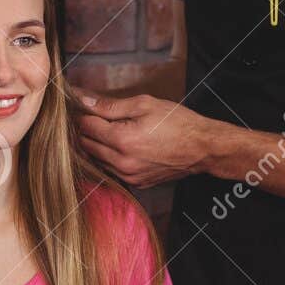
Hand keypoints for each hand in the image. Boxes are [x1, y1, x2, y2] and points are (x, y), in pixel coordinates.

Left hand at [74, 91, 217, 187]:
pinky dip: (109, 158)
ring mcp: (128, 176)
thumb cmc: (177, 122)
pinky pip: (111, 170)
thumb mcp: (144, 104)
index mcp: (122, 139)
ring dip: (96, 145)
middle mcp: (121, 162)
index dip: (83, 114)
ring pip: (96, 160)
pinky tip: (120, 146)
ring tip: (109, 130)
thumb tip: (83, 100)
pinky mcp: (136, 183)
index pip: (85, 127)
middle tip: (95, 116)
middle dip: (86, 130)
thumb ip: (110, 105)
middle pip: (86, 145)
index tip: (84, 107)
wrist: (202, 148)